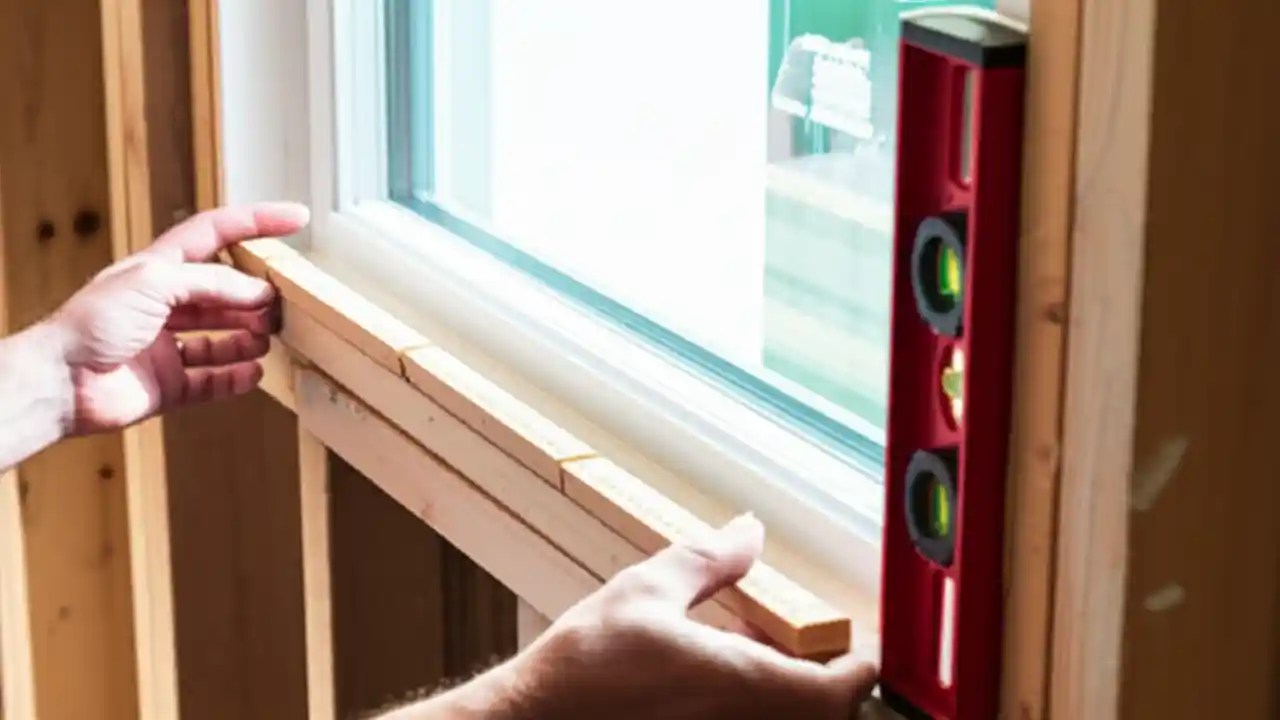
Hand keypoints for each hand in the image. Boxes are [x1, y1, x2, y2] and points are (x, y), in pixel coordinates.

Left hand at [47, 202, 309, 433]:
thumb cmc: (91, 324)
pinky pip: (211, 379)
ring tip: (266, 337)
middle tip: (280, 303)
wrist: (60, 382)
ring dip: (248, 336)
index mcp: (158, 269)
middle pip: (224, 291)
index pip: (216, 233)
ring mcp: (166, 345)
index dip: (256, 222)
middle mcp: (164, 305)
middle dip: (256, 295)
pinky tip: (252, 373)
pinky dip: (234, 377)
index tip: (295, 219)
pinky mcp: (167, 384)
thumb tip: (257, 292)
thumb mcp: (154, 282)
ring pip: (222, 336)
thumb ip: (211, 283)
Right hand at [473, 515, 877, 718]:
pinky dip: (749, 708)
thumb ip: (709, 561)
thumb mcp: (646, 592)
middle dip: (823, 682)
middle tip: (807, 649)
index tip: (857, 646)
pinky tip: (712, 685)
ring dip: (785, 696)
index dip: (860, 666)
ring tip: (753, 659)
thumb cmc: (584, 670)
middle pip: (822, 716)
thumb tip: (749, 531)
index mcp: (745, 687)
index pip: (844, 692)